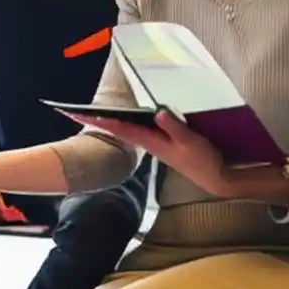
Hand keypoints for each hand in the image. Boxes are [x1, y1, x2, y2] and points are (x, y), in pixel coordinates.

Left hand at [81, 110, 229, 194]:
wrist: (214, 178)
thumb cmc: (203, 160)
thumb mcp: (190, 141)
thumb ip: (175, 126)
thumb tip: (158, 112)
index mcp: (150, 141)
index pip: (118, 128)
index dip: (98, 120)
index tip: (77, 113)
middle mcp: (147, 142)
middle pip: (116, 128)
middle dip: (96, 120)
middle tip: (74, 111)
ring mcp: (153, 144)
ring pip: (125, 130)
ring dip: (109, 121)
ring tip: (91, 112)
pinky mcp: (162, 144)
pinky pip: (137, 131)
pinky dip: (126, 123)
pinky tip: (124, 118)